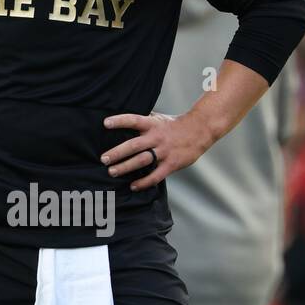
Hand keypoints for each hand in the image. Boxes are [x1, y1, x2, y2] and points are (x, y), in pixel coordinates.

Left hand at [100, 110, 215, 191]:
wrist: (200, 130)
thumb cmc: (175, 125)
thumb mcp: (159, 118)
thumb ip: (144, 120)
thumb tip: (126, 118)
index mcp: (153, 124)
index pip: (134, 120)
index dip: (120, 121)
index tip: (105, 123)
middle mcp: (157, 137)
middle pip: (134, 145)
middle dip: (117, 152)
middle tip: (104, 159)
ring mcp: (164, 151)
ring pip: (142, 161)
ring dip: (125, 167)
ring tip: (112, 172)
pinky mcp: (171, 164)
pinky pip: (155, 176)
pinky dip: (143, 182)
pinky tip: (133, 186)